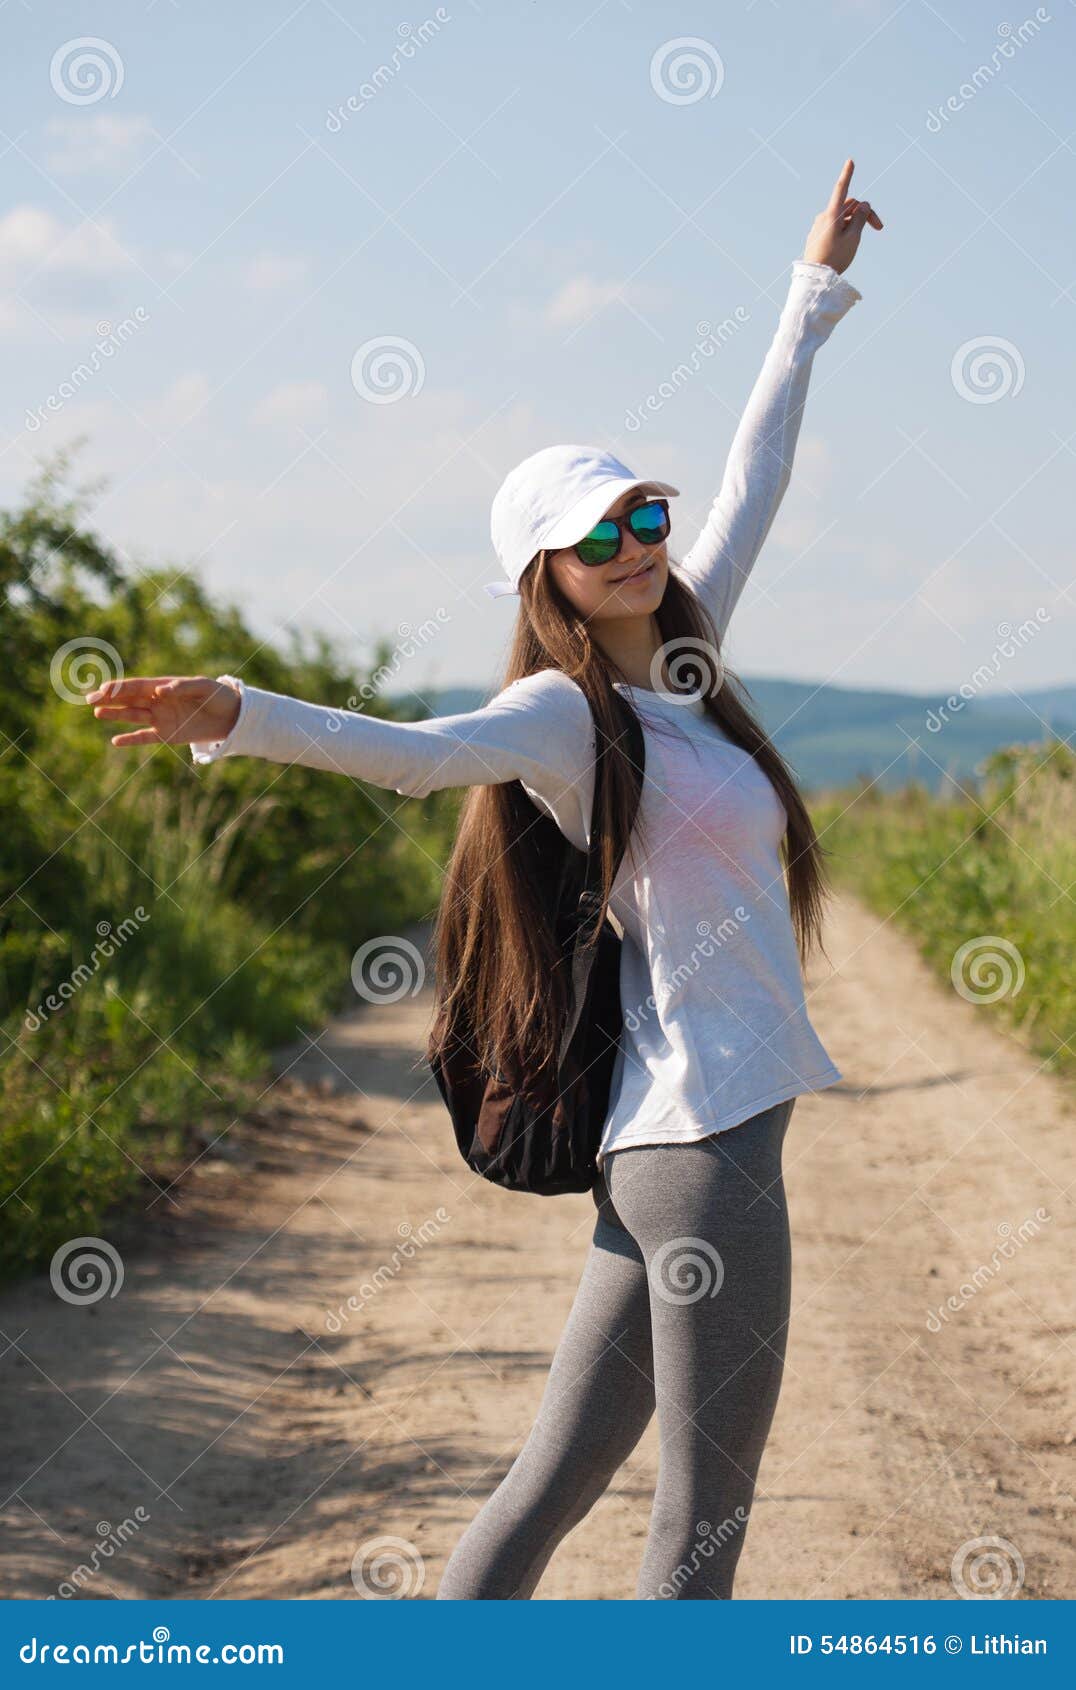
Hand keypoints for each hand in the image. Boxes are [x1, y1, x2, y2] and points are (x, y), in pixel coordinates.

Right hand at [84, 675, 240, 747]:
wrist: (231, 716)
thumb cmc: (217, 696)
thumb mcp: (203, 687)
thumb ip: (182, 687)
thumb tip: (161, 691)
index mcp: (163, 686)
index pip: (137, 686)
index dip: (120, 687)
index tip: (105, 689)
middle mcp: (157, 701)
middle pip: (128, 699)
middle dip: (109, 699)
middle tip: (90, 699)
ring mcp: (160, 718)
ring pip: (133, 716)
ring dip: (116, 715)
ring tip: (98, 713)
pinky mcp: (166, 734)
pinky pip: (145, 737)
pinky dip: (131, 739)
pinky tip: (115, 741)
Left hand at [803, 157, 881, 275]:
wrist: (815, 278)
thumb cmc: (835, 258)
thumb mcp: (854, 238)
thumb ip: (861, 218)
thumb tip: (863, 204)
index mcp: (832, 215)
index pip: (841, 189)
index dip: (847, 174)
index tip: (850, 161)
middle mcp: (824, 217)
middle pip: (849, 206)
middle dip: (864, 212)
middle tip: (879, 228)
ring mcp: (819, 226)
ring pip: (842, 217)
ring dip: (855, 223)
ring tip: (858, 242)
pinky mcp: (817, 235)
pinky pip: (834, 226)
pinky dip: (845, 230)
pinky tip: (845, 247)